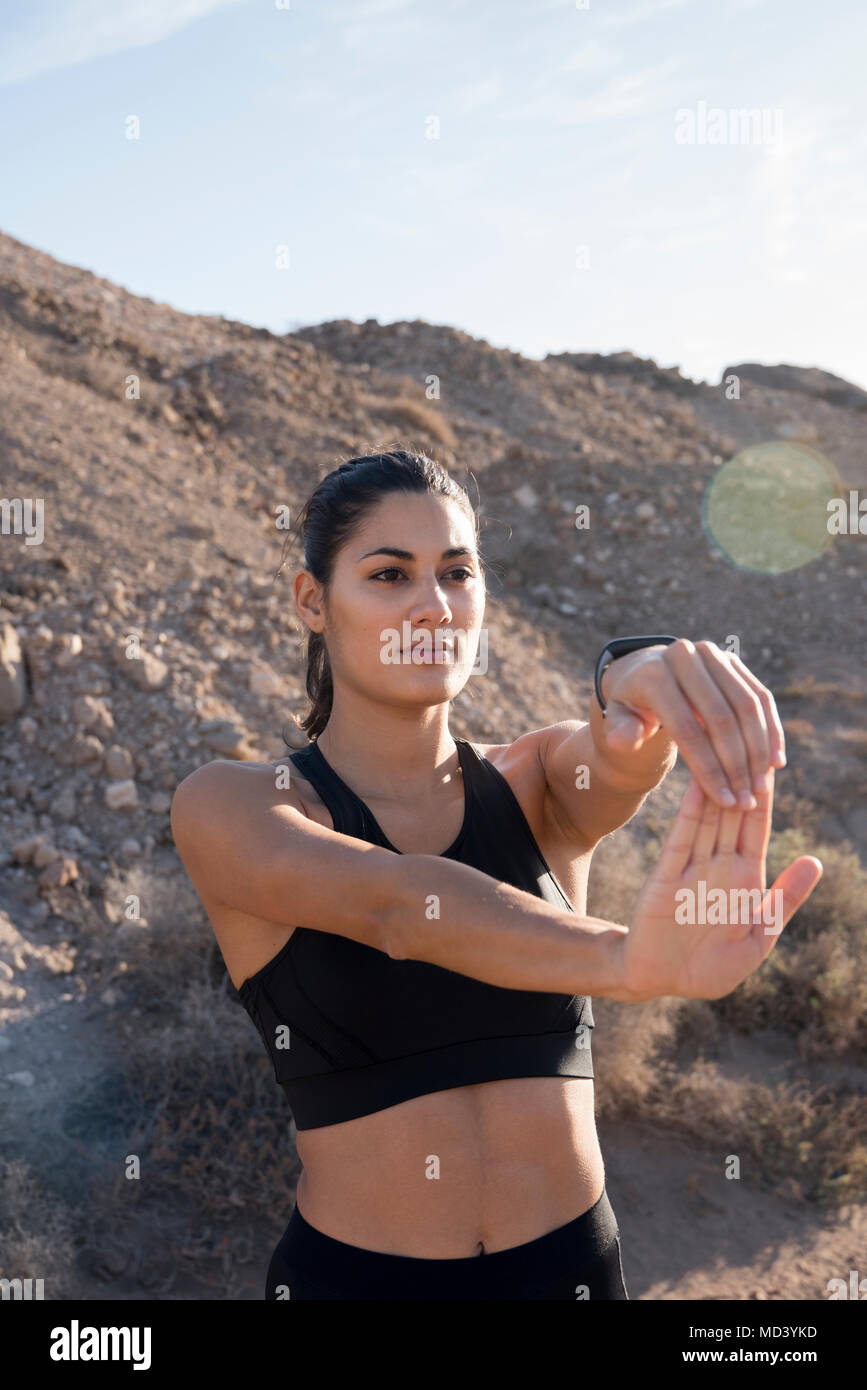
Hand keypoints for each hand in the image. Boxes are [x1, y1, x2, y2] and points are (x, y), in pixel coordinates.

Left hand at [601, 638, 786, 809]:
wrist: (642, 675)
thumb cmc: (629, 708)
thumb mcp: (616, 720)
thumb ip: (618, 732)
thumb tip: (624, 741)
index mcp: (653, 674)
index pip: (685, 727)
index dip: (707, 768)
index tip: (723, 800)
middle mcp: (685, 656)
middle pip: (720, 717)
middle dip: (737, 764)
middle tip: (747, 799)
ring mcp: (713, 654)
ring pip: (747, 706)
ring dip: (759, 750)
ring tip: (761, 787)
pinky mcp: (733, 661)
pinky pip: (760, 698)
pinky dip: (771, 730)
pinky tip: (775, 762)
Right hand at [617, 767, 822, 1001]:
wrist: (659, 981)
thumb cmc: (710, 968)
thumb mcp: (758, 937)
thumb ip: (785, 899)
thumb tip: (814, 860)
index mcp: (744, 878)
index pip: (757, 828)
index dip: (765, 799)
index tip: (772, 764)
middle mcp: (718, 865)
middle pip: (734, 814)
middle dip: (742, 780)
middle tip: (748, 738)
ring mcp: (691, 867)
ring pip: (709, 818)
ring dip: (718, 786)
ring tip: (724, 748)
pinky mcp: (666, 875)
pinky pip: (682, 838)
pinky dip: (692, 812)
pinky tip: (699, 785)